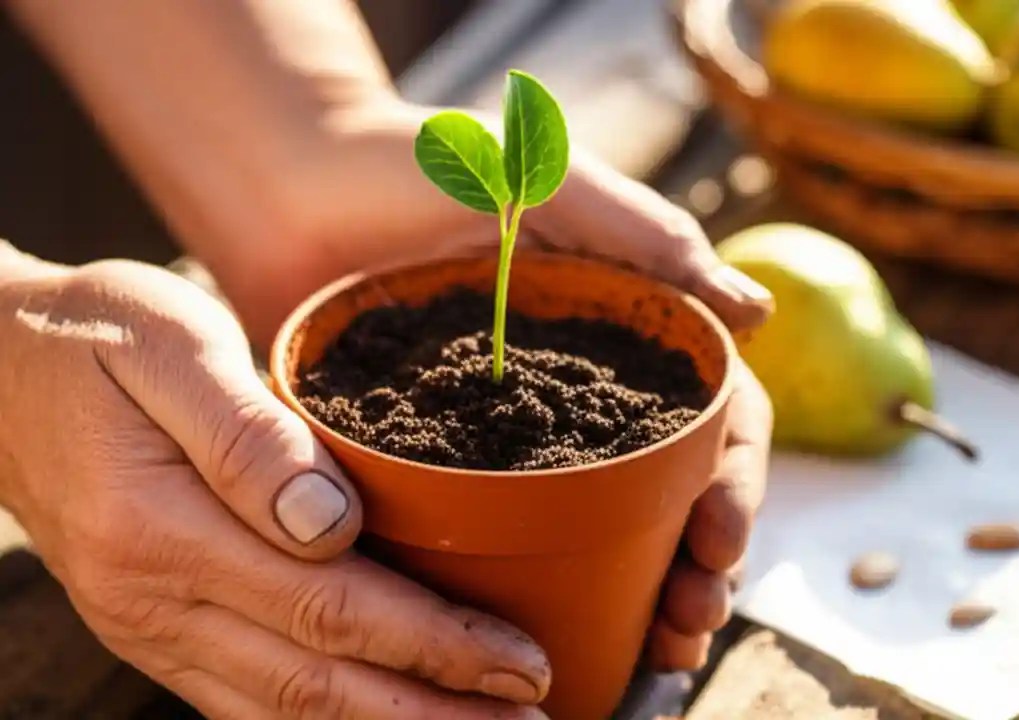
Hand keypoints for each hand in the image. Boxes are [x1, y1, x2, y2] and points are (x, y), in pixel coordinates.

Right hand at [0, 257, 551, 718]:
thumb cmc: (93, 339)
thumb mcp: (167, 346)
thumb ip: (246, 436)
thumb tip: (330, 522)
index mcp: (164, 527)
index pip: (331, 605)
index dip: (433, 644)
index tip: (517, 662)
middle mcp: (153, 600)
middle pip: (319, 679)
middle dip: (435, 707)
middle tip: (532, 718)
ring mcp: (147, 627)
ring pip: (284, 710)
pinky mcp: (150, 630)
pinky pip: (240, 703)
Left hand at [207, 96, 775, 672]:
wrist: (292, 186)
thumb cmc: (426, 167)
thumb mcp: (550, 185)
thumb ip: (651, 237)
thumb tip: (760, 316)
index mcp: (633, 333)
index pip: (715, 417)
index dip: (734, 481)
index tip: (720, 538)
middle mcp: (587, 396)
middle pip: (677, 492)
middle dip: (701, 565)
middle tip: (692, 621)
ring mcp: (519, 439)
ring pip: (608, 532)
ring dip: (645, 598)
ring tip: (655, 652)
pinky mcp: (445, 466)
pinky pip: (506, 537)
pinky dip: (543, 595)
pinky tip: (550, 639)